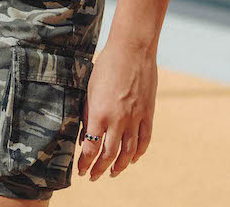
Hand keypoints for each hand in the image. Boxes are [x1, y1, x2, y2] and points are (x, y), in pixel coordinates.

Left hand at [75, 40, 156, 180]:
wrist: (131, 52)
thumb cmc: (105, 67)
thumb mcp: (89, 90)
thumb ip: (87, 114)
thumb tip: (85, 135)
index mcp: (99, 114)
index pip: (91, 148)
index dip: (85, 162)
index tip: (81, 170)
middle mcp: (118, 121)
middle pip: (109, 154)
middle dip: (100, 169)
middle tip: (93, 177)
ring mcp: (135, 119)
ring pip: (128, 152)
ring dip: (119, 165)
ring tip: (113, 173)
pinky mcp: (148, 115)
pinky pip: (144, 140)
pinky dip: (138, 153)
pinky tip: (133, 159)